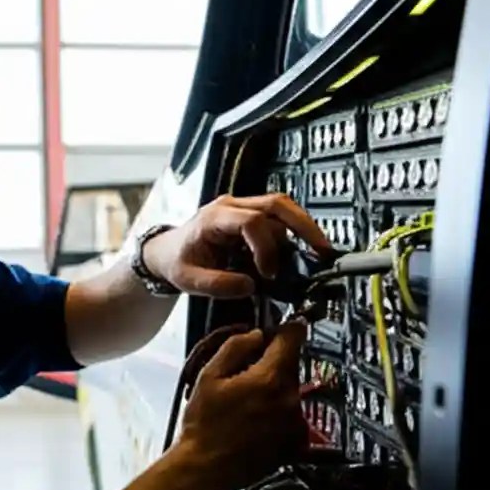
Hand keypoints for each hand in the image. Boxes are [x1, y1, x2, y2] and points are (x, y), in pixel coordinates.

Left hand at [142, 194, 331, 298]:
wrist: (167, 251)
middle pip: (275, 203)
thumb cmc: (177, 262)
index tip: (268, 274)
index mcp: (213, 218)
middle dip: (302, 225)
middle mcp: (230, 206)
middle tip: (322, 250)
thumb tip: (250, 286)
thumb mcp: (189, 280)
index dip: (265, 247)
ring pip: (281, 207)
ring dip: (301, 228)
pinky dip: (294, 231)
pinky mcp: (250, 215)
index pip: (251, 221)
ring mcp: (242, 207)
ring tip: (317, 252)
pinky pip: (277, 216)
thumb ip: (217, 285)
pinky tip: (303, 250)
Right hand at [175, 322, 308, 489]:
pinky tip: (256, 423)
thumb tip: (257, 335)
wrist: (207, 469)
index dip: (285, 327)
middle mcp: (291, 398)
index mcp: (270, 378)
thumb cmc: (204, 425)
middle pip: (290, 365)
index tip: (280, 328)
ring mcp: (297, 422)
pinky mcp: (297, 442)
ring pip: (290, 389)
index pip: (294, 336)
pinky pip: (292, 414)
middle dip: (270, 364)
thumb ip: (235, 347)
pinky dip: (278, 413)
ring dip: (274, 390)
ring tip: (246, 406)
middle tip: (244, 377)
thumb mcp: (209, 376)